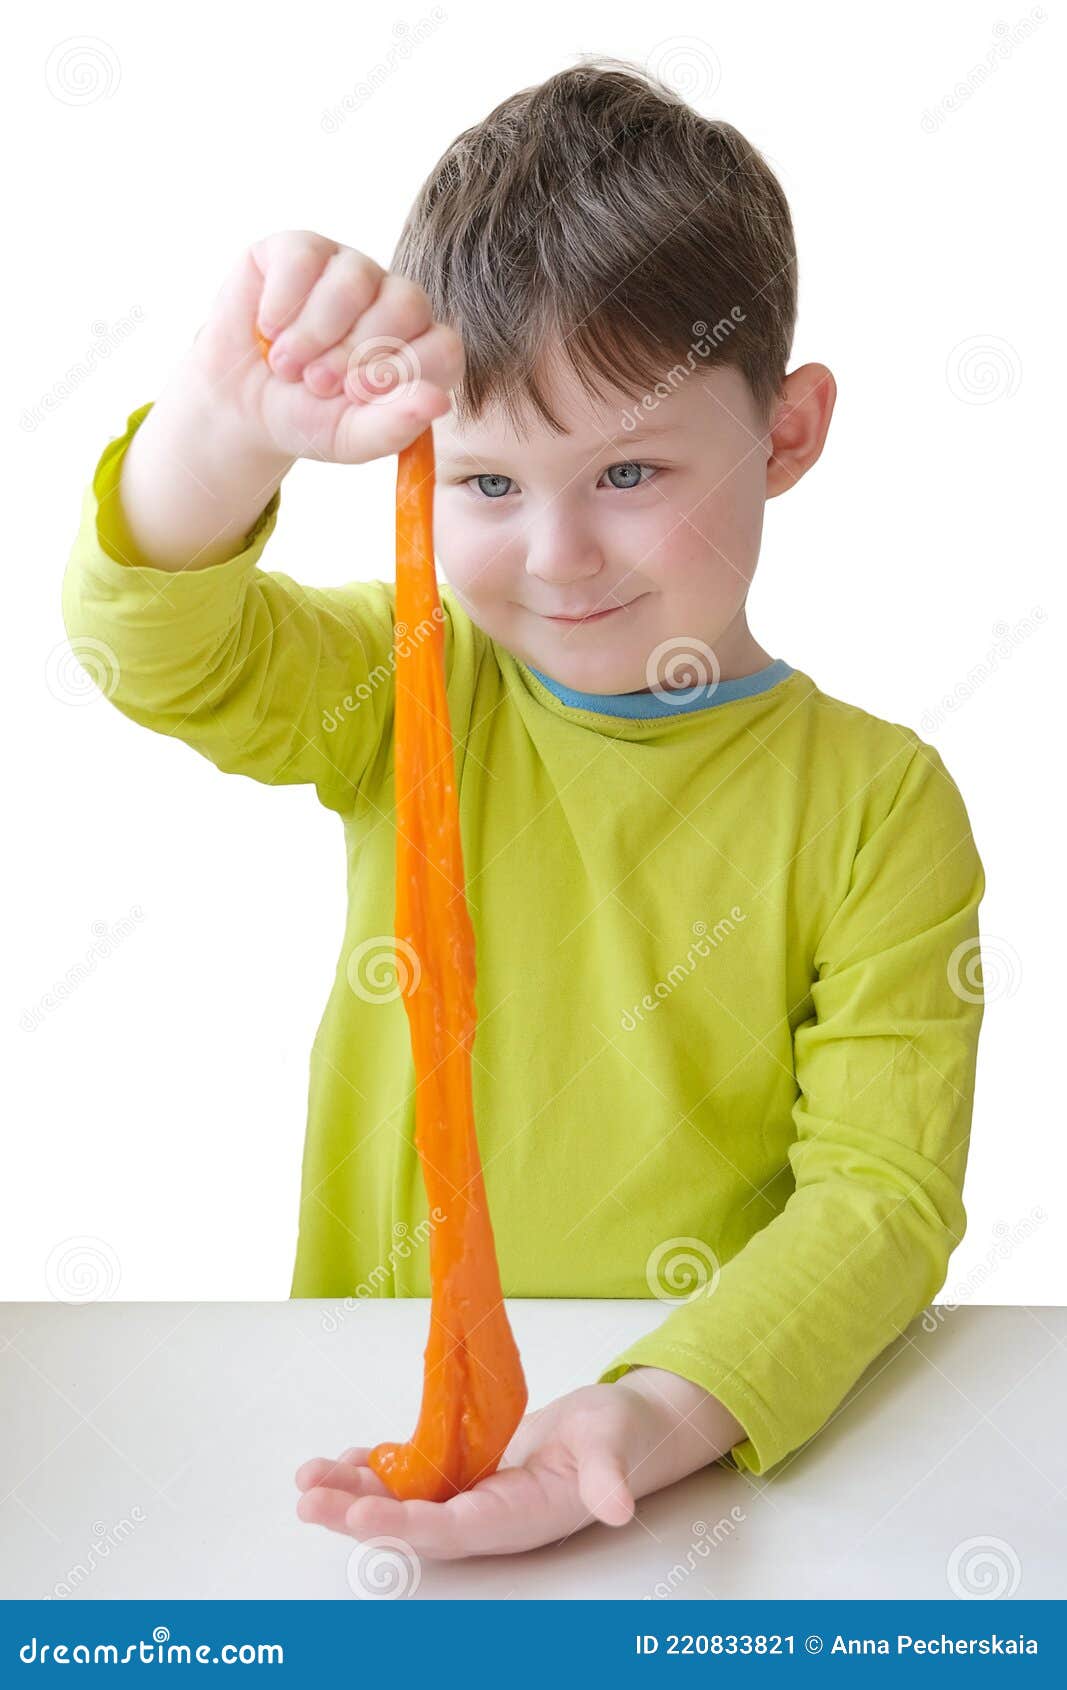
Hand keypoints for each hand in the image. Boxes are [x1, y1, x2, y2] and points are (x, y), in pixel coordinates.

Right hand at [187, 229, 463, 465]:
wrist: (240, 402)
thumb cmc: (305, 417)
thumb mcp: (349, 438)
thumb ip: (395, 426)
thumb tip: (437, 402)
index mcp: (417, 349)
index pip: (442, 347)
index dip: (402, 371)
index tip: (357, 395)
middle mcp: (392, 301)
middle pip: (406, 305)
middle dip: (353, 353)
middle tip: (315, 383)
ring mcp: (350, 269)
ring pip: (355, 280)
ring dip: (314, 333)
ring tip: (286, 363)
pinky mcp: (302, 249)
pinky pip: (304, 260)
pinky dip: (281, 304)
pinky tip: (268, 328)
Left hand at [294, 1368, 744, 1560]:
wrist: (618, 1432)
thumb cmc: (618, 1436)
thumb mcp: (615, 1448)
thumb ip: (609, 1479)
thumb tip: (619, 1508)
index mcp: (520, 1517)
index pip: (456, 1530)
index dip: (408, 1525)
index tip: (362, 1515)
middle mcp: (487, 1517)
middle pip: (412, 1524)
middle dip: (357, 1513)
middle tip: (308, 1500)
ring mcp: (472, 1497)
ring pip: (401, 1502)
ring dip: (353, 1492)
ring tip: (308, 1478)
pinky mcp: (465, 1474)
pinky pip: (411, 1479)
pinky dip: (374, 1470)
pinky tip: (341, 1461)